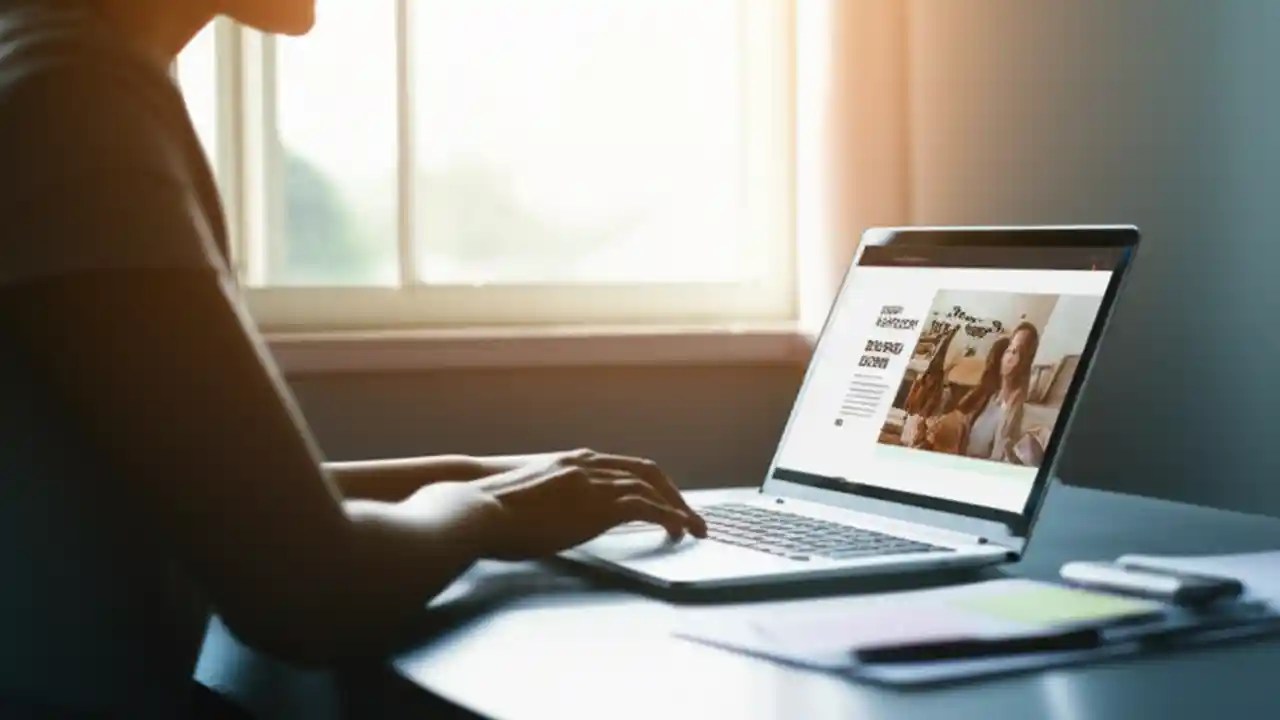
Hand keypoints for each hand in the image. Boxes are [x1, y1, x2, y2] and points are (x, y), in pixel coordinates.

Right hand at [472, 449, 706, 559]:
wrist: (473, 507)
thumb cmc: (489, 509)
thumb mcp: (527, 496)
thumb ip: (549, 499)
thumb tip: (552, 518)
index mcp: (573, 462)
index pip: (624, 466)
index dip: (649, 484)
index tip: (663, 501)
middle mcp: (588, 465)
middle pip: (646, 472)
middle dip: (672, 493)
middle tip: (690, 516)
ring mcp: (592, 482)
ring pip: (652, 487)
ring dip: (678, 508)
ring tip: (693, 530)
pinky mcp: (595, 504)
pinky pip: (646, 507)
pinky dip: (669, 516)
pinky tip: (679, 530)